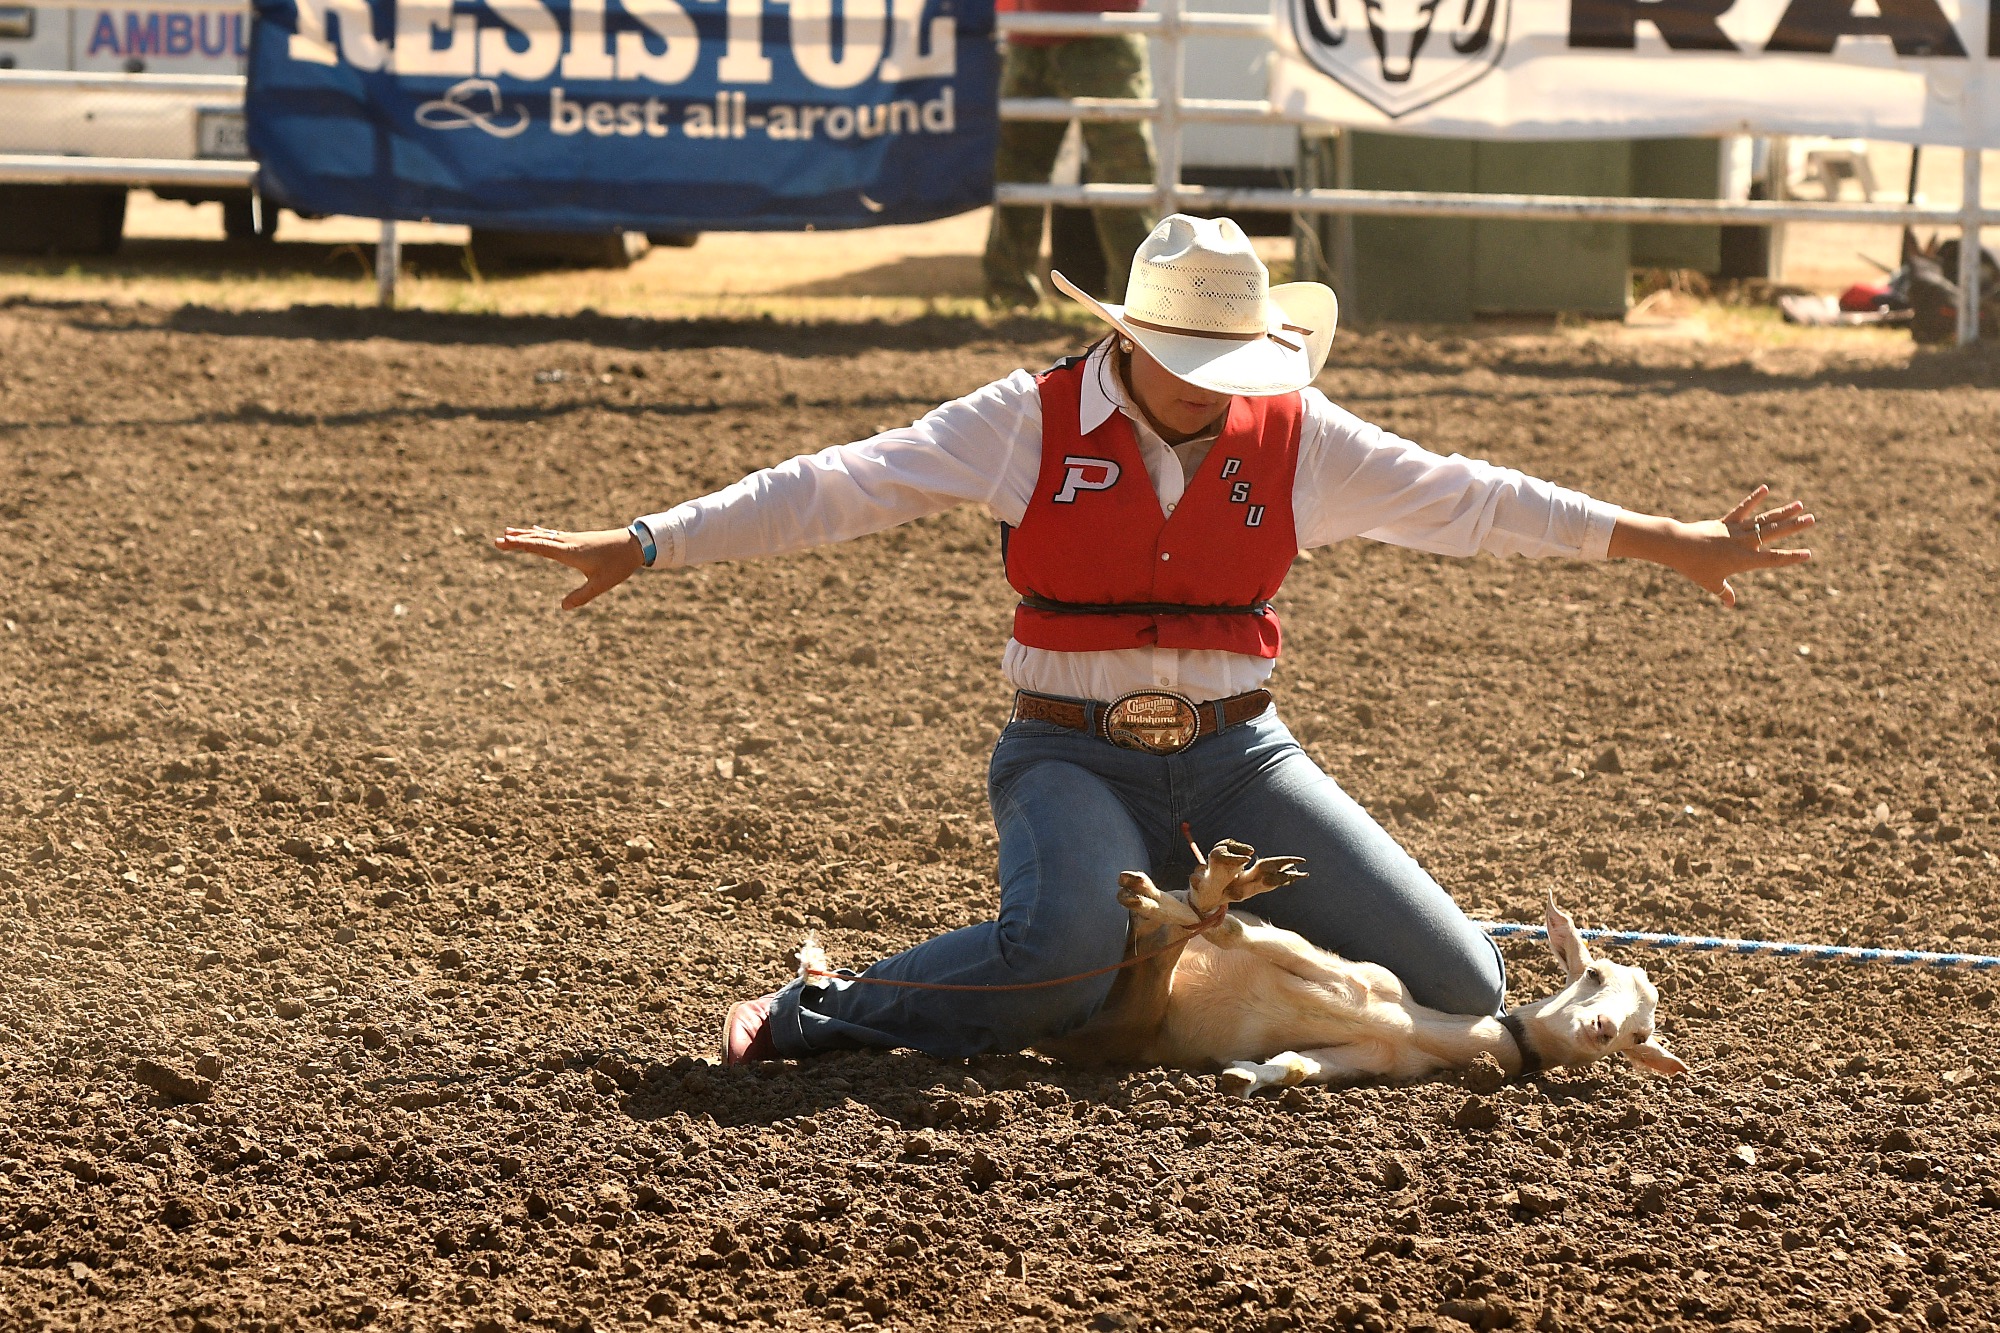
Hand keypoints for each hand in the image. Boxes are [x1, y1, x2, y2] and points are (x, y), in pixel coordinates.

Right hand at [493, 525, 644, 609]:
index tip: (503, 541)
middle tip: (497, 540)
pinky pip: (552, 535)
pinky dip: (539, 533)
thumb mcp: (600, 584)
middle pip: (537, 539)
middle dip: (517, 540)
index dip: (520, 544)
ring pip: (543, 535)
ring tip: (508, 531)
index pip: (539, 547)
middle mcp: (568, 542)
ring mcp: (572, 539)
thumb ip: (582, 596)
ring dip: (525, 534)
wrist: (634, 544)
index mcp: (570, 552)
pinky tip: (535, 530)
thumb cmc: (618, 565)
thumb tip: (562, 607)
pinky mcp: (577, 539)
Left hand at [1609, 485, 1815, 608]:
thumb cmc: (1694, 568)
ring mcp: (1736, 530)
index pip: (1773, 559)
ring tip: (1800, 504)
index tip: (1808, 554)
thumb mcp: (1711, 583)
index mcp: (1744, 560)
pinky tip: (1765, 489)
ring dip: (1782, 512)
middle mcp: (1744, 543)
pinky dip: (1754, 499)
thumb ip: (1724, 592)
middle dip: (1795, 527)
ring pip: (1764, 520)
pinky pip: (1743, 509)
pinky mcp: (1726, 522)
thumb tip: (1731, 604)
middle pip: (1774, 534)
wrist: (1677, 546)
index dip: (1791, 557)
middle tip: (1813, 519)